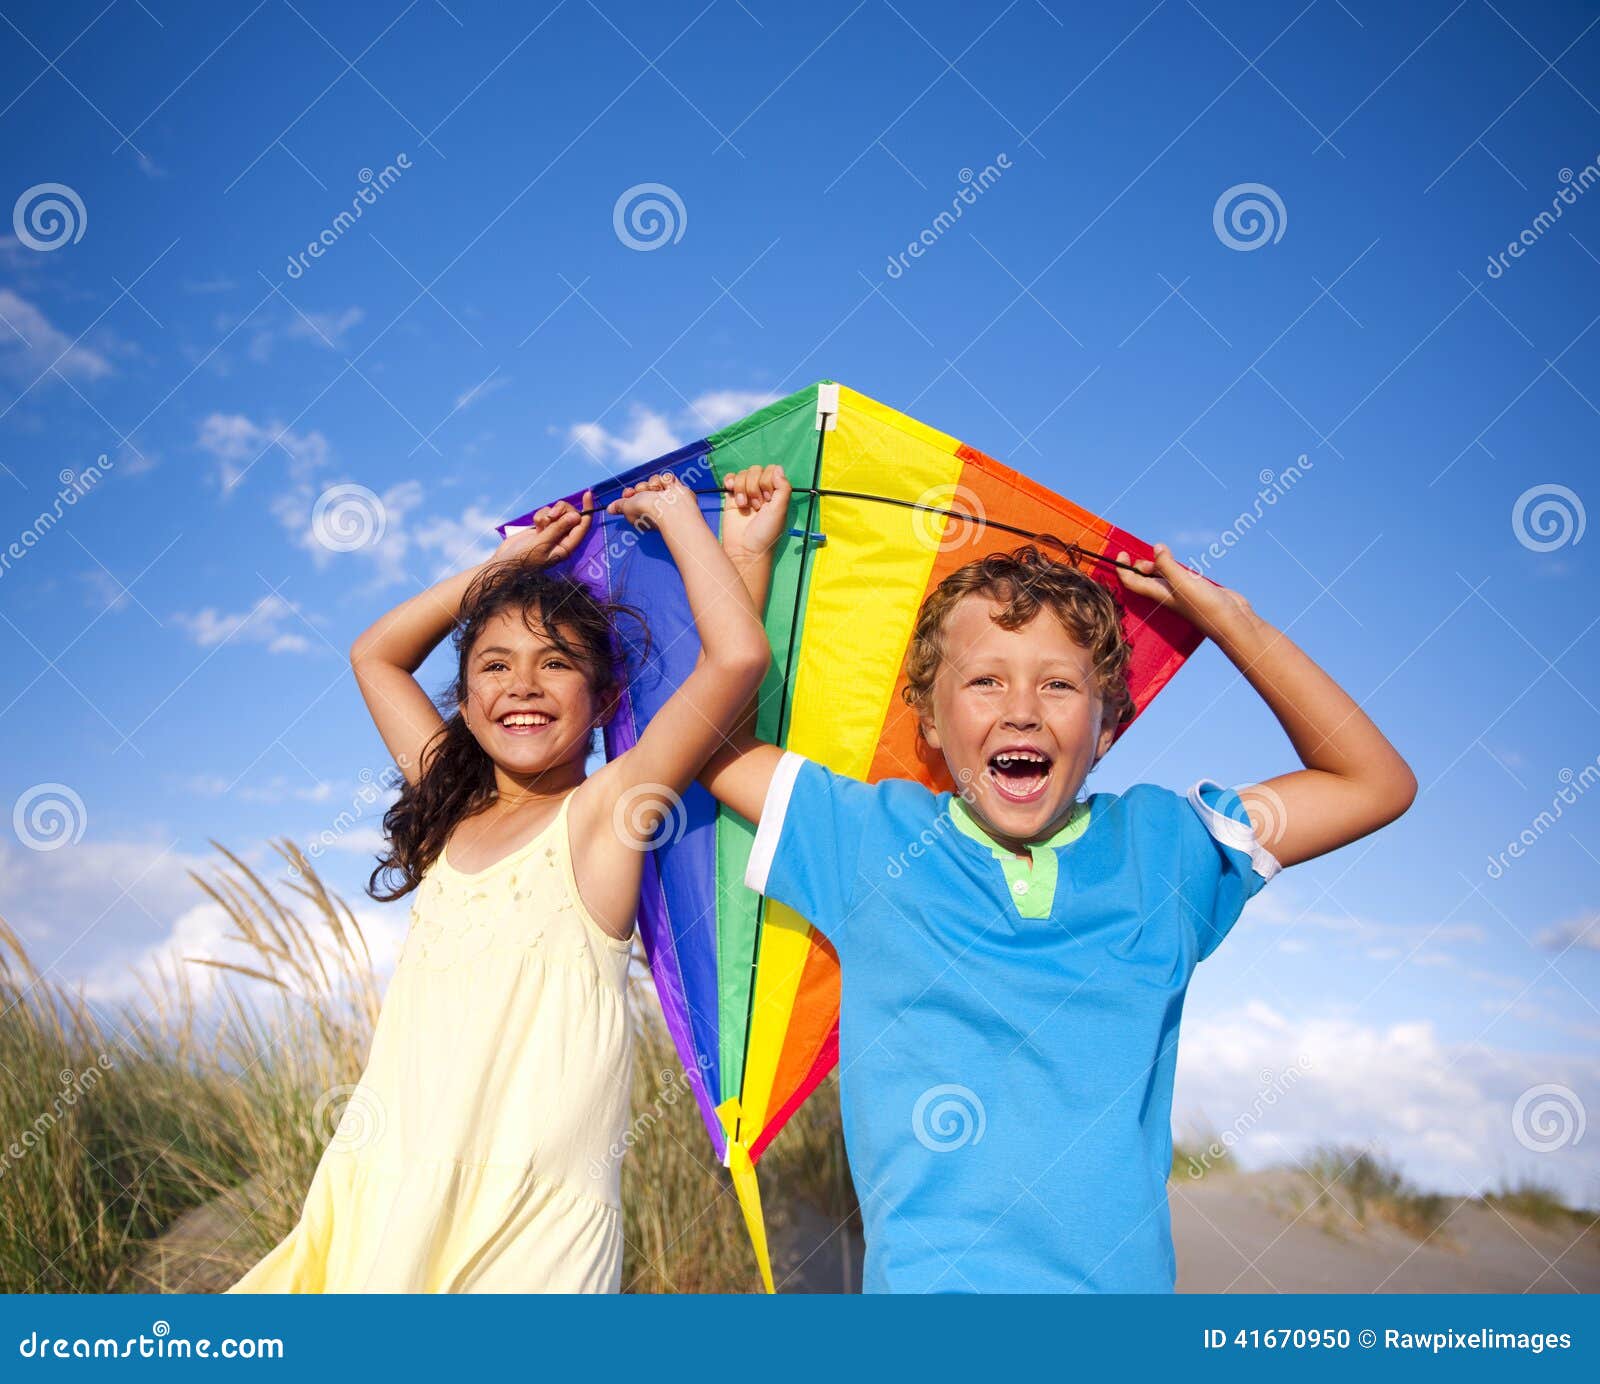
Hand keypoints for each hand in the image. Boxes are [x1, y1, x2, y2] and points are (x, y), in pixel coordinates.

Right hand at [495, 491, 591, 567]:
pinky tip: (535, 525)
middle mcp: (562, 539)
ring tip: (539, 525)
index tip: (587, 494)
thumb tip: (576, 516)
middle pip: (571, 515)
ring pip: (558, 512)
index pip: (582, 527)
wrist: (505, 561)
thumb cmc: (524, 558)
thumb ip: (558, 529)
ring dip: (548, 514)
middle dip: (561, 511)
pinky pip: (547, 513)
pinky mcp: (542, 527)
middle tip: (550, 517)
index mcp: (567, 547)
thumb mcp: (542, 544)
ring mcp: (552, 532)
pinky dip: (541, 515)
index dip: (587, 510)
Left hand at [607, 472, 692, 531]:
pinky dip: (667, 481)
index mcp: (640, 511)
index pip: (631, 496)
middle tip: (646, 494)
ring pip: (653, 480)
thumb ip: (619, 506)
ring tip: (660, 492)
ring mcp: (664, 497)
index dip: (629, 493)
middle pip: (642, 487)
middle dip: (642, 488)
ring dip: (654, 484)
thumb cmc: (650, 511)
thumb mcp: (627, 507)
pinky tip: (668, 488)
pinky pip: (667, 477)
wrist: (673, 508)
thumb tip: (610, 509)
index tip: (629, 493)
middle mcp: (652, 505)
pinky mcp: (675, 490)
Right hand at [720, 464, 791, 561]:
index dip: (768, 481)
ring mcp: (746, 493)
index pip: (771, 470)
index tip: (768, 500)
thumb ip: (783, 488)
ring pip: (742, 474)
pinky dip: (730, 481)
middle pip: (756, 470)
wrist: (744, 549)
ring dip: (743, 488)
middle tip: (757, 506)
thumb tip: (778, 468)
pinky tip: (731, 491)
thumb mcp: (780, 511)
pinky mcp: (731, 497)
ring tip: (745, 506)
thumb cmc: (765, 534)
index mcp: (776, 493)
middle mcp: (761, 491)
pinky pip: (730, 478)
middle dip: (755, 486)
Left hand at [1115, 543, 1253, 637]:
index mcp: (1158, 594)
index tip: (1122, 554)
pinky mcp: (1195, 589)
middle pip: (1145, 578)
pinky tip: (1180, 562)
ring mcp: (1181, 591)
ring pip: (1162, 576)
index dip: (1122, 569)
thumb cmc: (1204, 606)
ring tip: (1162, 553)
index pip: (1132, 582)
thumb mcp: (1182, 582)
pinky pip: (1178, 576)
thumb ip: (1167, 565)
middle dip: (1141, 565)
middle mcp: (1167, 593)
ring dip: (1158, 564)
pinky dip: (1175, 567)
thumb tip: (1156, 548)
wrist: (1231, 620)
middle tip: (1149, 553)